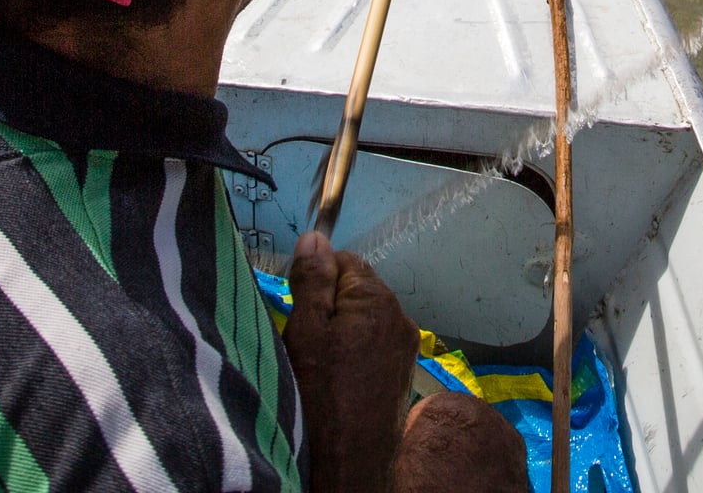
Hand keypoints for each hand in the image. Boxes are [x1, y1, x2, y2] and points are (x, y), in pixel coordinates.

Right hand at [285, 231, 419, 492]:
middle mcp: (400, 318)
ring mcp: (405, 348)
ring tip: (318, 364)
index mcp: (378, 300)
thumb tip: (314, 238)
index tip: (298, 308)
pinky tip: (336, 380)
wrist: (349, 464)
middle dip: (329, 305)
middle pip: (356, 290)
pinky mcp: (401, 374)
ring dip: (340, 331)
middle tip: (305, 340)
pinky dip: (353, 353)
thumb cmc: (321, 396)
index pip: (343, 261)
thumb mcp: (306, 331)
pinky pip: (373, 346)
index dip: (315, 279)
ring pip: (364, 319)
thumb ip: (312, 281)